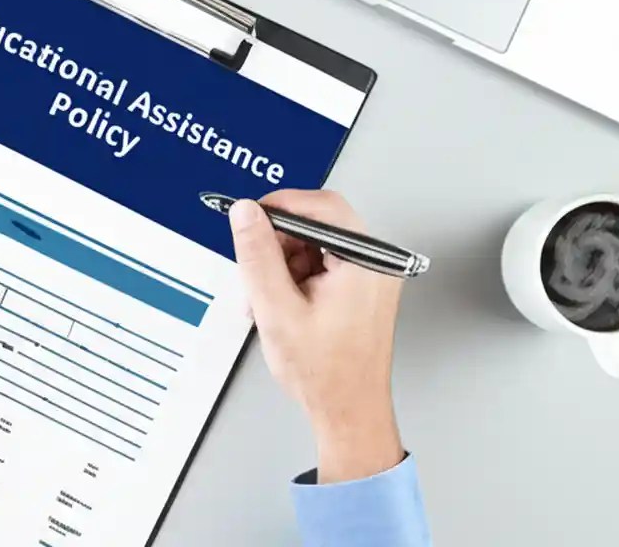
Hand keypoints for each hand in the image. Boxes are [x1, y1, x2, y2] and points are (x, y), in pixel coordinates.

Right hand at [229, 191, 404, 483]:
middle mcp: (373, 265)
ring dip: (280, 267)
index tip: (250, 217)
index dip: (280, 206)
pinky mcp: (358, 292)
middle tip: (255, 272)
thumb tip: (245, 213)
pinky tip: (279, 307)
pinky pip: (319, 268)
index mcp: (365, 262)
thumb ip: (258, 256)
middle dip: (277, 246)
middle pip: (316, 226)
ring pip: (313, 248)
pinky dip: (292, 282)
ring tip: (266, 302)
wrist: (348, 413)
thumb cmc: (326, 374)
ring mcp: (368, 279)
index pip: (322, 206)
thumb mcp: (277, 309)